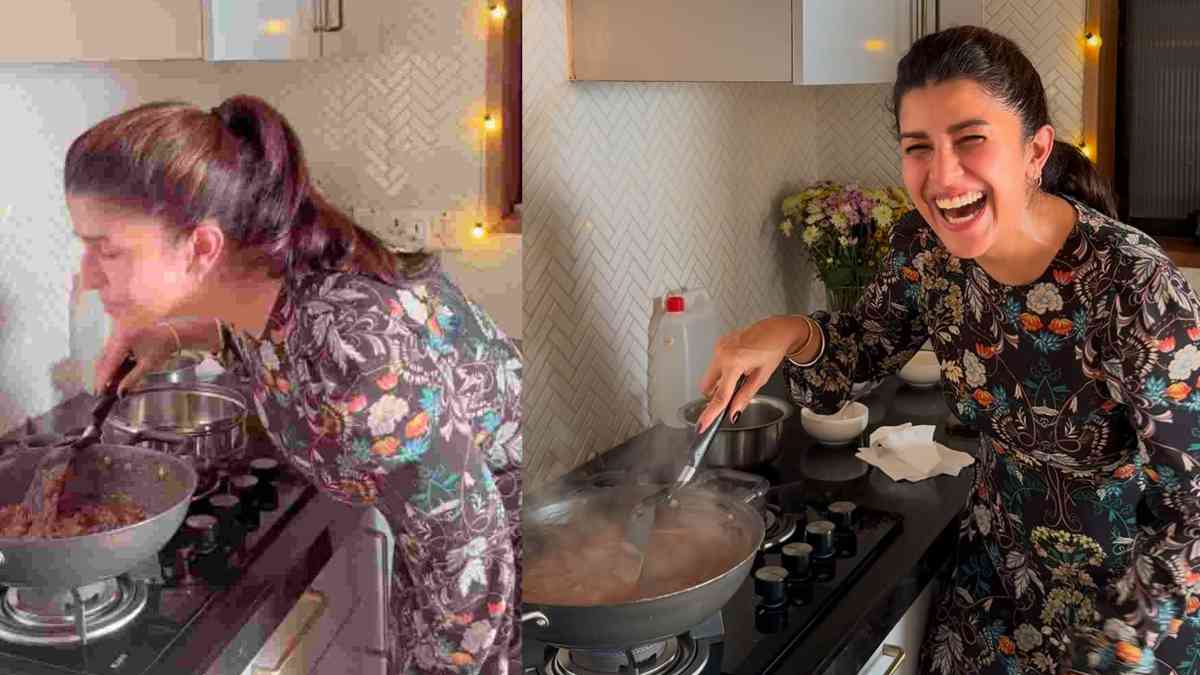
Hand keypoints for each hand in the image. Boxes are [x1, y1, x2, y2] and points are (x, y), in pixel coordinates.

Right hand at [93, 323, 176, 395]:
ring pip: (104, 354)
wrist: (170, 332)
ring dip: (104, 369)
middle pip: (103, 359)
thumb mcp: (148, 365)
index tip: (100, 392)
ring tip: (108, 383)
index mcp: (125, 340)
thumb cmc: (162, 347)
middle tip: (102, 390)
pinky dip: (109, 361)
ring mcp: (116, 331)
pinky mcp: (118, 333)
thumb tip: (120, 392)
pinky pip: (109, 349)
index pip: (109, 364)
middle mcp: (118, 333)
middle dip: (102, 375)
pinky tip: (113, 371)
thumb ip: (132, 379)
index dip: (103, 379)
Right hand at [695, 315, 811, 431]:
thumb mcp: (761, 377)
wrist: (776, 329)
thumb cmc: (773, 350)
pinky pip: (715, 364)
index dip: (711, 413)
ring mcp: (718, 347)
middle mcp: (722, 354)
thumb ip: (744, 396)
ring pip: (710, 375)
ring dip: (721, 381)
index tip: (703, 425)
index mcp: (734, 363)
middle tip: (732, 393)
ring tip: (741, 374)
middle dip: (716, 394)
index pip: (720, 395)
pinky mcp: (719, 344)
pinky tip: (739, 365)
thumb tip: (733, 412)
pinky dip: (723, 370)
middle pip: (708, 386)